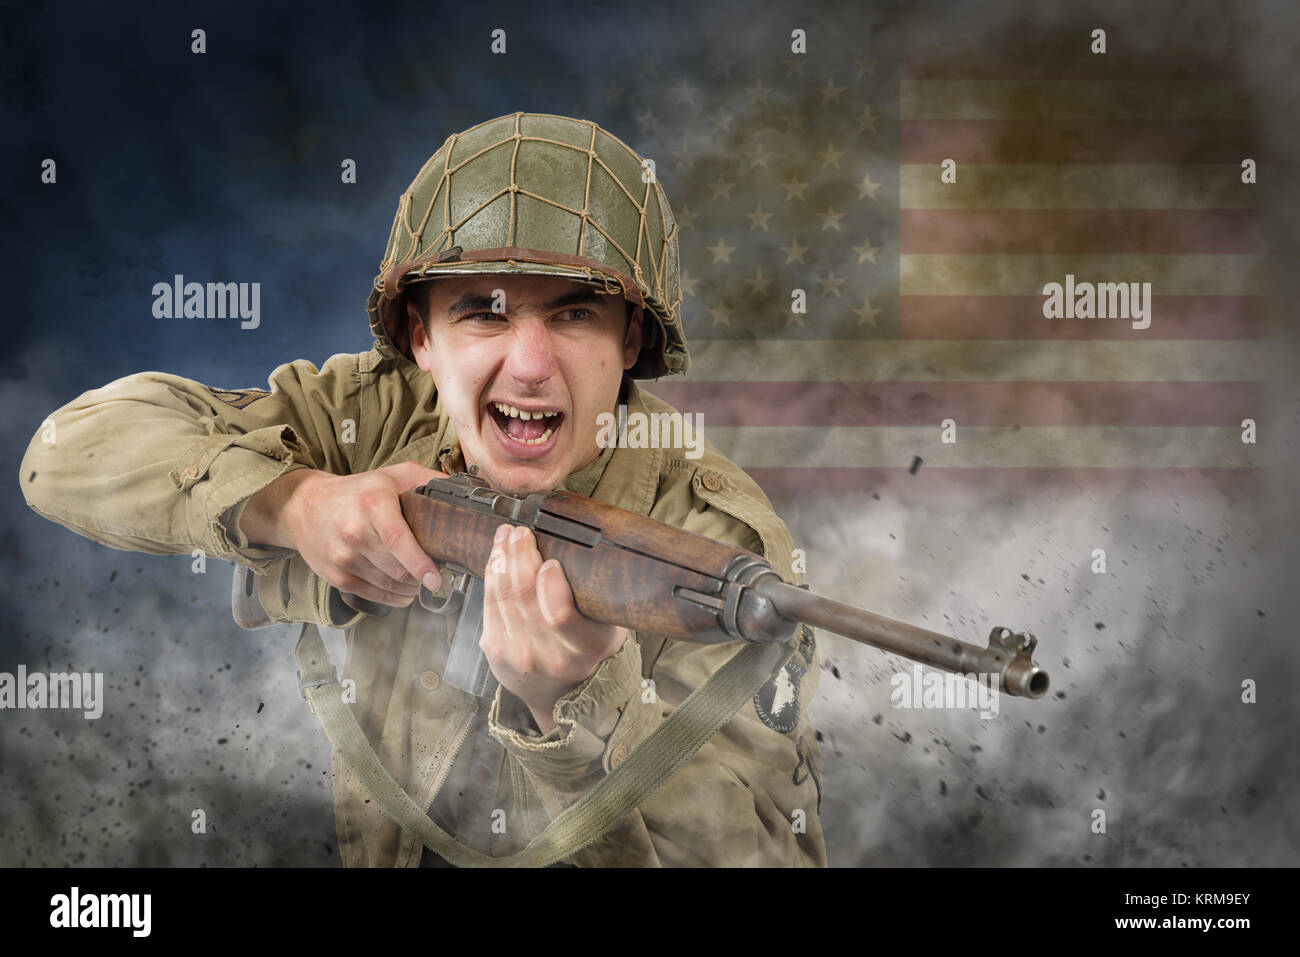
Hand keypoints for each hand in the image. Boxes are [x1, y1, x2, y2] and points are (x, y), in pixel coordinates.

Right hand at [239, 462, 445, 606]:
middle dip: (422, 577)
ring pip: (389, 586)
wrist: (304, 506)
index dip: (420, 564)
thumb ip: (428, 479)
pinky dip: (395, 596)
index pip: (398, 540)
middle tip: (435, 573)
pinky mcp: (336, 577)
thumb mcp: (392, 475)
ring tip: (419, 578)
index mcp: (372, 504)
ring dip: (411, 588)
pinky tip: (403, 588)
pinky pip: (375, 596)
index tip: (436, 579)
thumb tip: (465, 489)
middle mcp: (354, 532)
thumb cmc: (356, 491)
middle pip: (397, 569)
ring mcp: (343, 558)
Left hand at [480, 524, 627, 732]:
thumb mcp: (608, 628)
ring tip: (507, 537)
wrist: (558, 691)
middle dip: (520, 556)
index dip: (550, 585)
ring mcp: (518, 655)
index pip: (560, 616)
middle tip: (522, 532)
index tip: (550, 561)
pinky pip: (488, 604)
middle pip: (525, 597)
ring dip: (502, 559)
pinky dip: (491, 575)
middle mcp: (549, 656)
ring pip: (503, 596)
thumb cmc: (587, 649)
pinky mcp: (494, 650)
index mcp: (584, 648)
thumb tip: (593, 552)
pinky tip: (496, 557)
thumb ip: (602, 599)